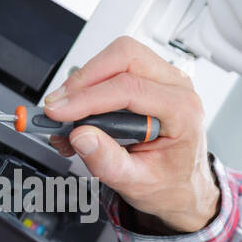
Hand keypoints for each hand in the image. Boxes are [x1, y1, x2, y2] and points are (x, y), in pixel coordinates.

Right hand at [43, 36, 219, 232]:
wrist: (183, 187)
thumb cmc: (169, 183)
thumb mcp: (137, 183)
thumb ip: (108, 162)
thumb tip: (80, 136)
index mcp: (183, 112)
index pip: (130, 89)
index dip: (87, 98)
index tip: (58, 112)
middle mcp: (178, 88)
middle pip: (125, 57)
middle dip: (85, 79)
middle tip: (60, 106)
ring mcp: (166, 79)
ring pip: (119, 55)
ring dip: (86, 79)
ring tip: (68, 112)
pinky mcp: (151, 78)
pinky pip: (117, 65)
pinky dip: (92, 83)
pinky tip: (80, 109)